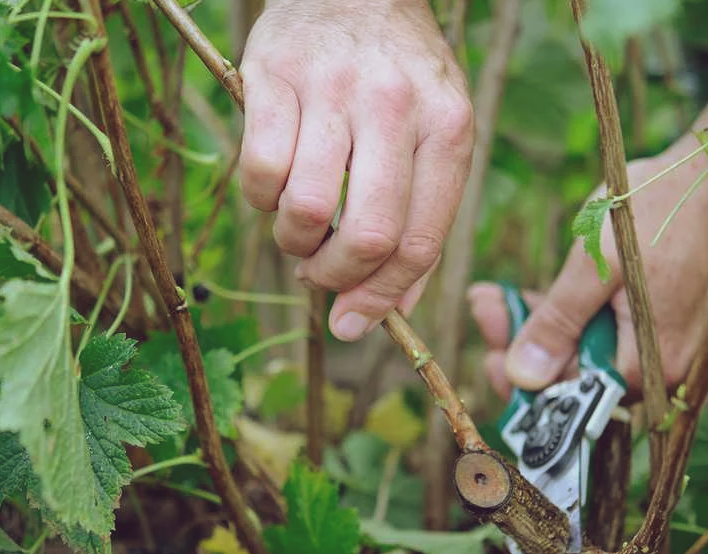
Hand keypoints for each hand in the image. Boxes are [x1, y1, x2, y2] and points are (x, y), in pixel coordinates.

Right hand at [239, 0, 472, 340]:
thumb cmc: (396, 76)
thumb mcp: (434, 136)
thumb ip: (421, 219)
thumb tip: (390, 310)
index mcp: (448, 128)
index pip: (419, 241)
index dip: (382, 298)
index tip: (352, 323)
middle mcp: (396, 106)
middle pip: (367, 235)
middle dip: (336, 279)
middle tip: (319, 275)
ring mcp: (332, 88)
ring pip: (305, 211)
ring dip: (293, 241)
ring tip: (298, 226)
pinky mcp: (272, 76)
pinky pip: (258, 173)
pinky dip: (259, 199)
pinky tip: (273, 186)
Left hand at [470, 138, 707, 398]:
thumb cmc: (658, 210)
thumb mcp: (596, 265)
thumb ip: (559, 324)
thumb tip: (523, 378)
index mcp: (648, 364)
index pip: (572, 396)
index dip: (523, 380)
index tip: (487, 357)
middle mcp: (658, 366)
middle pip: (573, 373)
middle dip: (522, 345)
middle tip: (485, 309)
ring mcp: (657, 343)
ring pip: (581, 349)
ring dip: (536, 326)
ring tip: (492, 297)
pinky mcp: (652, 321)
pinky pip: (599, 330)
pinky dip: (563, 314)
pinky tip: (525, 294)